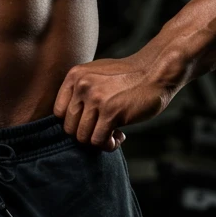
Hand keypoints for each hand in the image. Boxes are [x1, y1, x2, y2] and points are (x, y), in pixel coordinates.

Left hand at [53, 52, 170, 150]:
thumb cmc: (129, 76)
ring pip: (83, 137)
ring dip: (98, 142)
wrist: (156, 71)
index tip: (89, 124)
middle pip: (69, 127)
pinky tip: (119, 137)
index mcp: (75, 76)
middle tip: (103, 132)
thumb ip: (81, 90)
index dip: (74, 124)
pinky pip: (98, 140)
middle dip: (86, 135)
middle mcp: (81, 85)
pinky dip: (108, 145)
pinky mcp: (111, 111)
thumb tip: (70, 121)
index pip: (58, 112)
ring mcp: (96, 98)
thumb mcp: (97, 73)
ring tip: (113, 135)